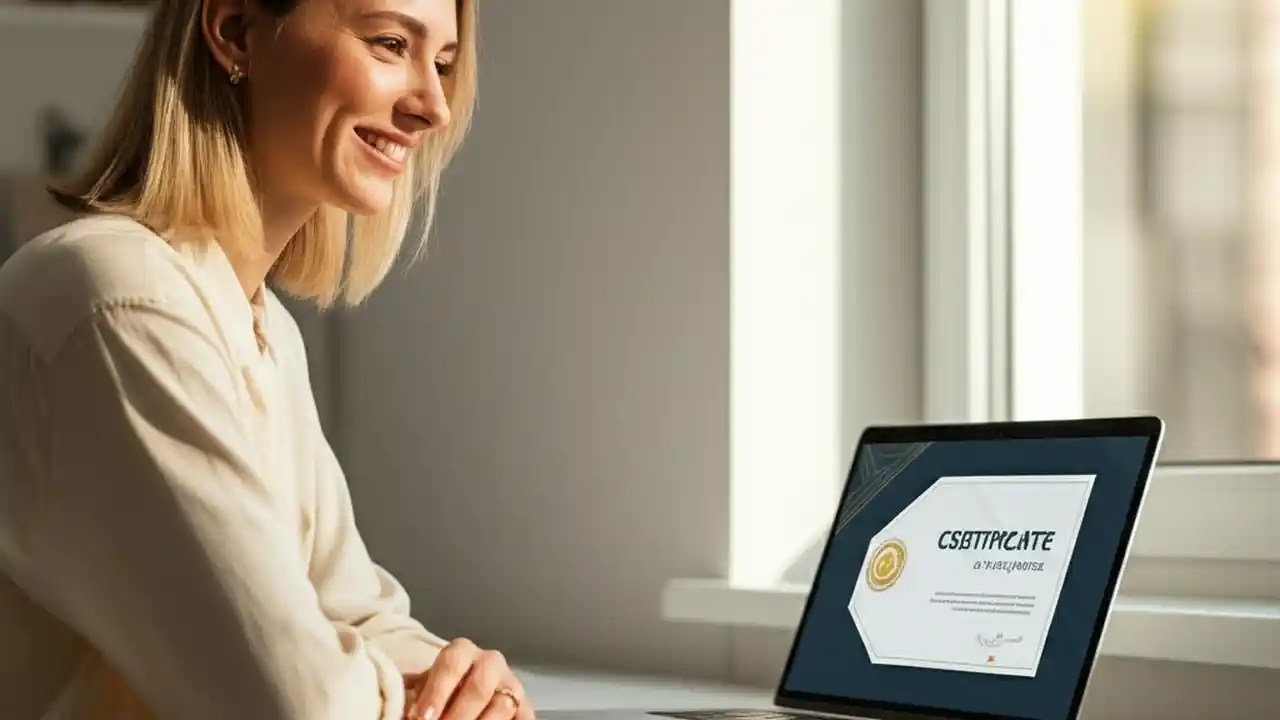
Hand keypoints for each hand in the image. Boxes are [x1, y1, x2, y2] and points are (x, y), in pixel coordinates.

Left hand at [404, 638, 532, 719]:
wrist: (456, 698)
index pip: (452, 663)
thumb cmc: (435, 696)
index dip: (436, 692)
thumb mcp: (419, 690)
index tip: (421, 718)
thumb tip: (393, 710)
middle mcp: (490, 663)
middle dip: (458, 715)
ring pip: (502, 706)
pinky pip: (522, 718)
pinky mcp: (525, 708)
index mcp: (461, 652)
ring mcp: (511, 686)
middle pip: (479, 687)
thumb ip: (408, 696)